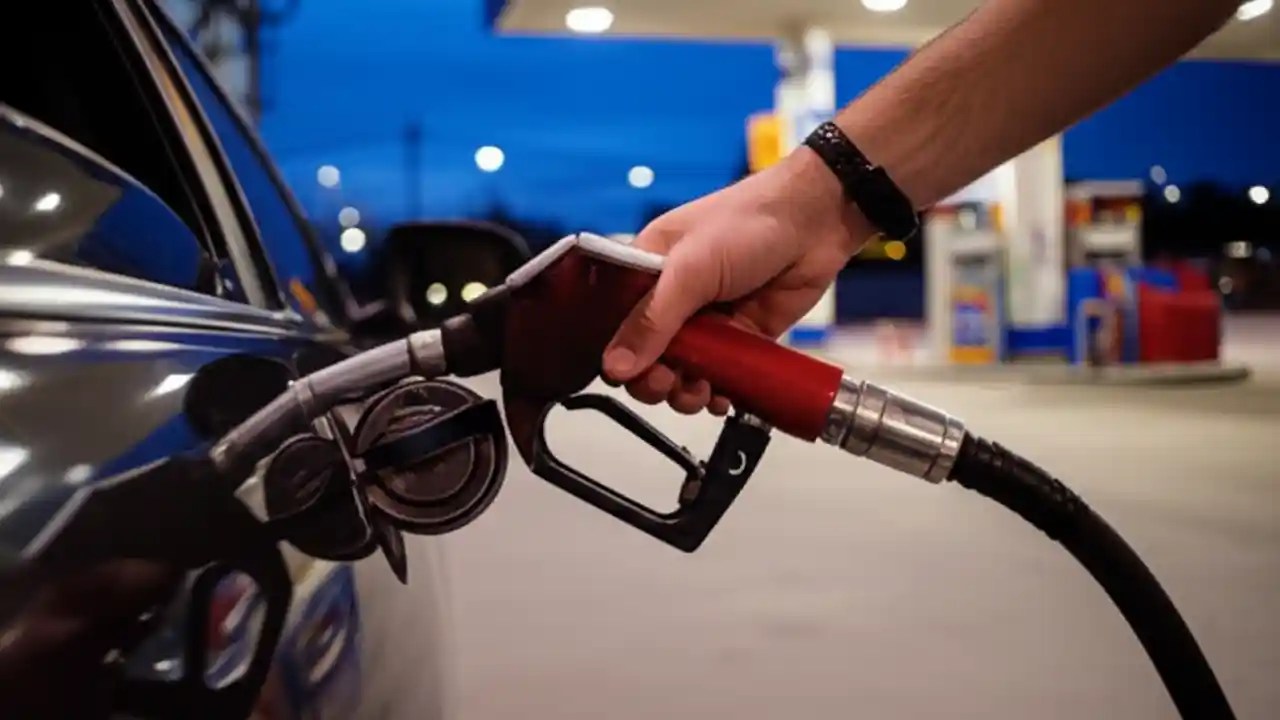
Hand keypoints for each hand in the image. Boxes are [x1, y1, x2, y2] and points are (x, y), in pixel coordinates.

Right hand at [602, 148, 874, 414]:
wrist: (816, 222)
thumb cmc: (749, 221)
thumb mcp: (691, 269)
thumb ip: (652, 319)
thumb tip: (614, 366)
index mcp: (647, 271)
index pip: (616, 324)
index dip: (619, 354)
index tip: (630, 375)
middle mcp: (674, 299)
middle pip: (646, 356)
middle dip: (653, 379)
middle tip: (667, 384)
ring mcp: (708, 320)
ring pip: (682, 372)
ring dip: (684, 392)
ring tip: (698, 393)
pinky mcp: (740, 337)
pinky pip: (719, 375)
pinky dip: (717, 392)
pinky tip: (721, 396)